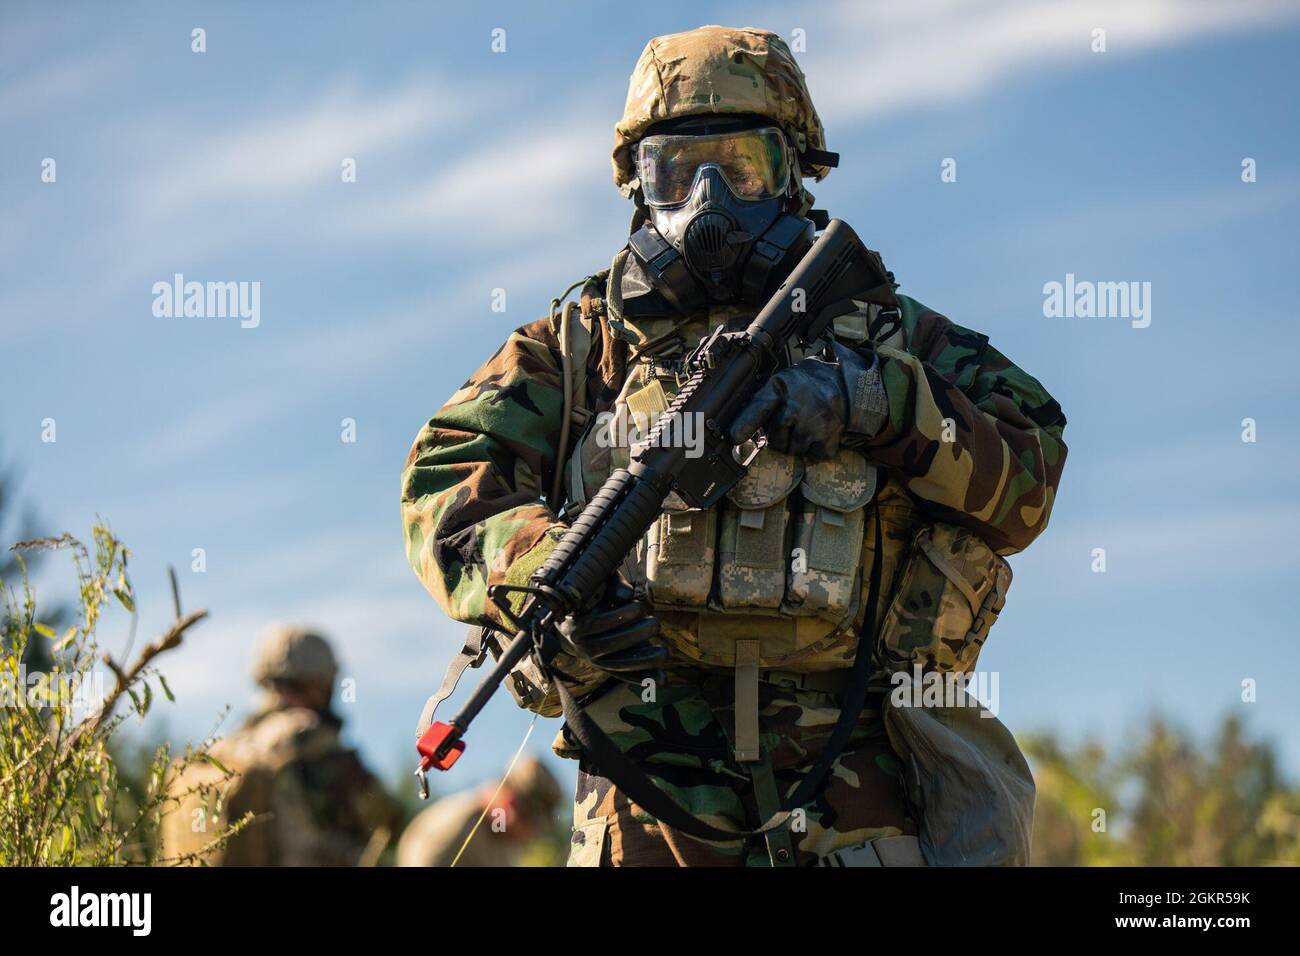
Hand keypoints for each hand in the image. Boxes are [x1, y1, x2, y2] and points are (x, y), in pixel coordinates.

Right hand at [555, 578, 665, 684]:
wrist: (577, 624)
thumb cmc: (594, 600)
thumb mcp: (600, 589)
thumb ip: (613, 587)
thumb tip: (627, 595)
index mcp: (576, 625)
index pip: (597, 622)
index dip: (620, 615)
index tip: (641, 606)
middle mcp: (582, 647)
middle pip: (610, 645)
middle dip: (635, 635)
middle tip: (655, 624)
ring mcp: (595, 662)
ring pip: (619, 665)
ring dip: (644, 661)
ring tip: (665, 653)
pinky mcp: (608, 671)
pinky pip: (625, 677)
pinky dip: (643, 679)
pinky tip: (661, 679)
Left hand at [730, 343, 885, 459]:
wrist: (846, 382)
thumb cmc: (807, 384)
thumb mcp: (782, 382)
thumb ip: (763, 402)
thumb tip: (737, 431)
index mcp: (780, 387)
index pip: (758, 408)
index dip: (744, 425)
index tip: (733, 437)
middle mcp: (798, 405)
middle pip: (775, 439)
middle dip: (779, 436)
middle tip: (790, 423)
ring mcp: (816, 422)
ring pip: (794, 451)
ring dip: (796, 444)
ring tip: (805, 425)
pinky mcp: (832, 435)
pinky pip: (814, 456)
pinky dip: (815, 450)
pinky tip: (818, 432)